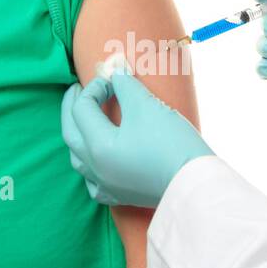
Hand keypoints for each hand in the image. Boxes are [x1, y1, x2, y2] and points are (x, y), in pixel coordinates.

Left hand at [61, 69, 214, 208]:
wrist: (195, 182)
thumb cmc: (172, 143)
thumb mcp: (147, 106)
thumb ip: (125, 86)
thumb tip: (115, 71)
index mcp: (98, 146)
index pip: (82, 109)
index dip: (95, 87)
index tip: (112, 78)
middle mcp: (95, 169)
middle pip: (71, 133)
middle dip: (72, 108)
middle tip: (78, 90)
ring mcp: (106, 186)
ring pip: (78, 159)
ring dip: (77, 135)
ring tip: (85, 120)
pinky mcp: (120, 196)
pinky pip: (93, 182)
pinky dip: (90, 166)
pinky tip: (96, 161)